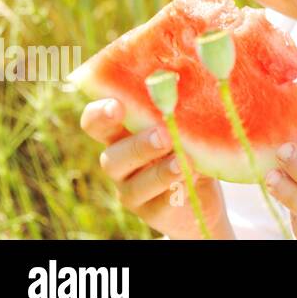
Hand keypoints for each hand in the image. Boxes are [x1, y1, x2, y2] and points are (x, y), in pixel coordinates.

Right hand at [81, 97, 230, 239]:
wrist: (199, 195)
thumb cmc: (188, 147)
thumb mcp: (185, 127)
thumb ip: (181, 111)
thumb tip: (196, 84)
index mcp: (122, 135)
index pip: (97, 124)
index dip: (99, 115)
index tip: (116, 105)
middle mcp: (121, 164)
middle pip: (112, 158)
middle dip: (137, 146)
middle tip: (163, 135)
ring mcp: (133, 191)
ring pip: (134, 186)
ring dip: (159, 173)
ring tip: (183, 161)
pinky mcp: (152, 213)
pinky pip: (159, 206)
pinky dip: (175, 193)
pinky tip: (191, 181)